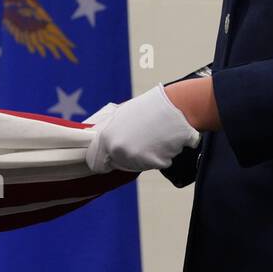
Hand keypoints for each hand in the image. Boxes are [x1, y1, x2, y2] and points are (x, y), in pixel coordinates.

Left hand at [84, 85, 201, 173]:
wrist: (176, 105)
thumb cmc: (150, 107)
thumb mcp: (121, 114)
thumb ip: (107, 131)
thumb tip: (98, 143)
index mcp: (106, 137)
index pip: (96, 162)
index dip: (105, 158)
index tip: (112, 156)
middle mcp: (118, 150)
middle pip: (118, 165)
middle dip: (126, 157)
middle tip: (139, 141)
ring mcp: (135, 158)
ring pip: (136, 166)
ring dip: (144, 157)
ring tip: (152, 139)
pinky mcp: (153, 163)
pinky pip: (154, 165)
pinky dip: (159, 157)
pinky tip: (163, 142)